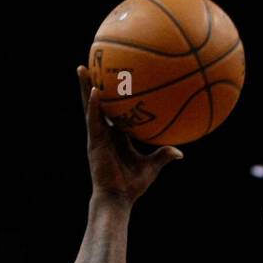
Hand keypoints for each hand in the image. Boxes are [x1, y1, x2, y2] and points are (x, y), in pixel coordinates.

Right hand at [77, 66, 181, 202]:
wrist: (118, 199)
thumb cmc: (132, 185)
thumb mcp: (151, 167)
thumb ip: (163, 156)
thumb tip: (180, 152)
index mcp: (117, 135)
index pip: (114, 110)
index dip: (113, 95)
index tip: (115, 76)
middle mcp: (105, 132)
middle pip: (99, 103)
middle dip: (94, 84)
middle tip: (92, 63)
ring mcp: (97, 136)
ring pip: (90, 107)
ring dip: (86, 88)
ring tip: (82, 68)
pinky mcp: (95, 142)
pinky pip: (94, 121)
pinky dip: (94, 107)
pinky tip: (94, 92)